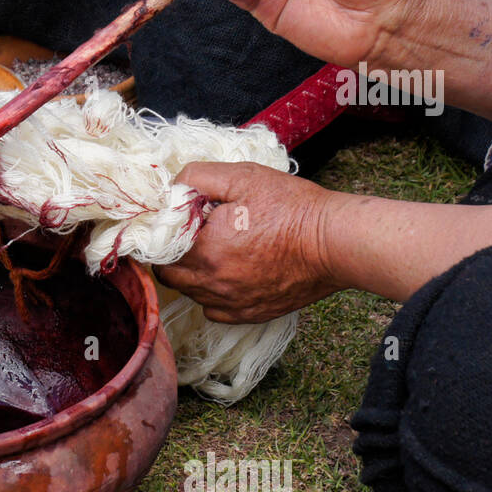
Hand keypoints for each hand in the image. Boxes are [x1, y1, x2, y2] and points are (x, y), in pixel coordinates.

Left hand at [157, 162, 339, 323]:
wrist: (334, 242)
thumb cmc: (292, 207)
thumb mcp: (243, 177)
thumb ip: (197, 177)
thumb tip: (173, 188)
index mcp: (204, 249)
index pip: (158, 246)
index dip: (163, 230)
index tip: (179, 220)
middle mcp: (212, 283)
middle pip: (168, 274)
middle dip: (172, 253)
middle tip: (193, 234)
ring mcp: (230, 303)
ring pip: (190, 293)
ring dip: (192, 274)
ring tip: (216, 251)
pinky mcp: (248, 314)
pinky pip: (213, 310)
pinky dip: (213, 295)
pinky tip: (229, 273)